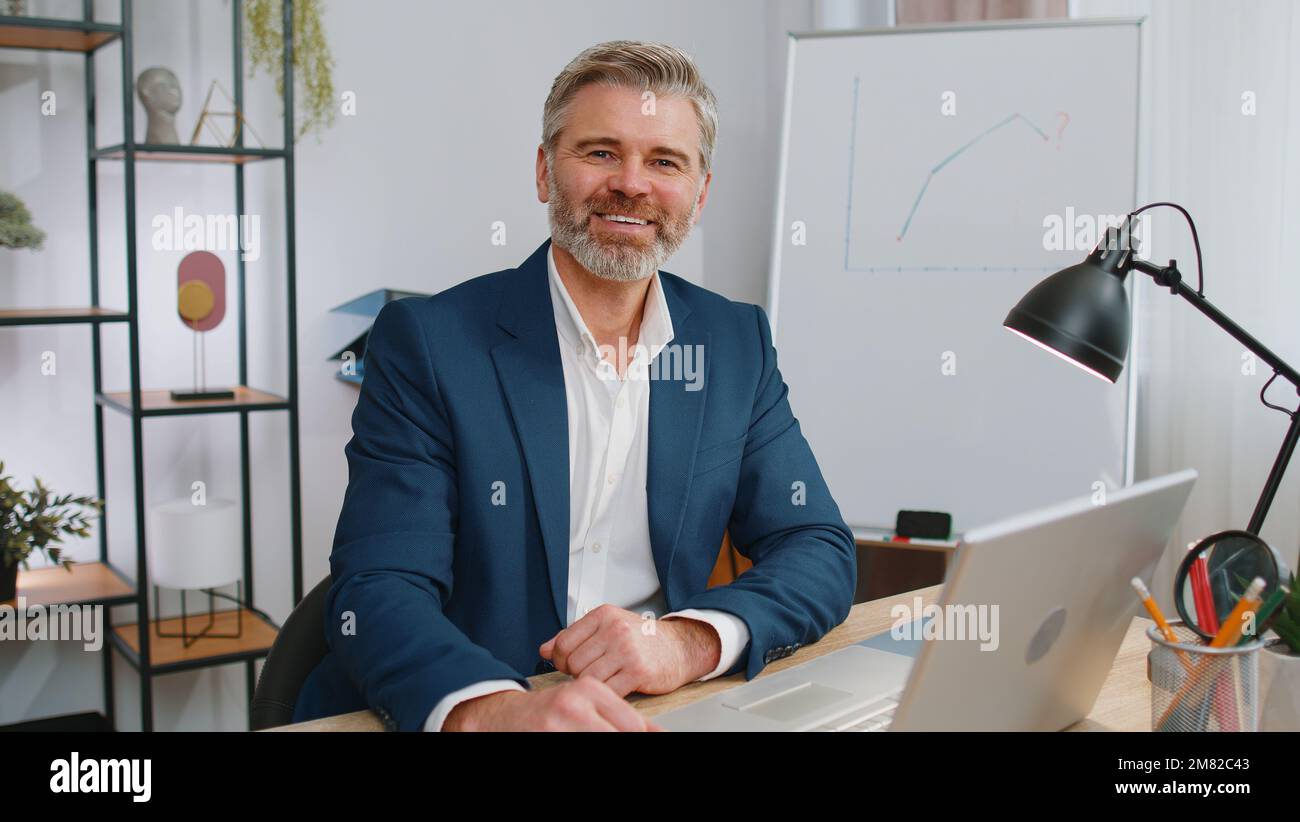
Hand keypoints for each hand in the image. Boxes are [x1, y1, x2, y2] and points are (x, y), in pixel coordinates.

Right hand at [442, 677, 661, 730]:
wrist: (504, 714)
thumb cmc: (549, 709)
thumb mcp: (585, 701)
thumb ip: (618, 713)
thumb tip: (655, 731)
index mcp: (590, 689)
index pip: (633, 724)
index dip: (644, 735)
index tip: (657, 737)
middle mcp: (575, 704)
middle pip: (622, 732)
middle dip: (631, 738)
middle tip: (622, 733)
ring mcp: (560, 723)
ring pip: (605, 735)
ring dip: (607, 738)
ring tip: (590, 730)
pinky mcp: (550, 735)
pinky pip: (579, 743)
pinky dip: (583, 741)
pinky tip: (579, 735)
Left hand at [538, 604, 721, 696]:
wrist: (679, 648)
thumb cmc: (642, 639)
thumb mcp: (607, 627)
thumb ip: (574, 636)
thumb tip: (543, 649)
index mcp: (603, 615)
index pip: (563, 642)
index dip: (560, 659)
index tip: (568, 664)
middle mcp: (614, 630)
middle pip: (573, 662)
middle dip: (576, 673)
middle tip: (589, 673)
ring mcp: (627, 651)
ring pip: (588, 677)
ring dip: (591, 684)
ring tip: (602, 679)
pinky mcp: (638, 672)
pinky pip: (607, 690)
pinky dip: (606, 693)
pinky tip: (614, 686)